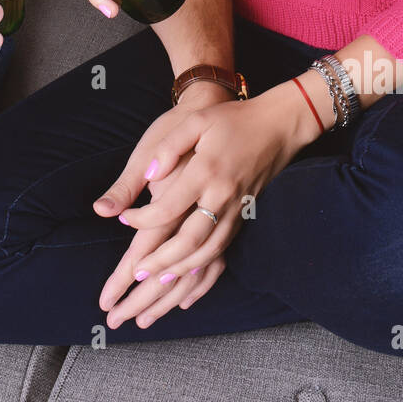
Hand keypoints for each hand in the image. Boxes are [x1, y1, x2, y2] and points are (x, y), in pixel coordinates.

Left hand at [99, 82, 311, 327]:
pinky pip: (224, 250)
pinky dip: (205, 269)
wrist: (278, 125)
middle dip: (160, 262)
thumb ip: (169, 147)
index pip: (168, 207)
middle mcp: (222, 195)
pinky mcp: (244, 215)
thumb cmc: (231, 120)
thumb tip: (149, 175)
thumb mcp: (196, 121)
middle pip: (189, 241)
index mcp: (206, 172)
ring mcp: (237, 209)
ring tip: (157, 282)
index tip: (125, 219)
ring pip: (208, 252)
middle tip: (135, 274)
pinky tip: (190, 280)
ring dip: (181, 271)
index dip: (142, 219)